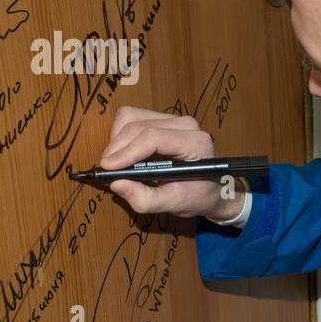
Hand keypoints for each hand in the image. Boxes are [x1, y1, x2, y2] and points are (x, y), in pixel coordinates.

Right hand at [97, 106, 242, 220]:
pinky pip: (133, 118)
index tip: (108, 167)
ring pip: (131, 117)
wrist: (213, 188)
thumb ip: (146, 199)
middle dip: (116, 148)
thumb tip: (117, 185)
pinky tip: (127, 155)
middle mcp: (186, 124)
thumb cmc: (198, 195)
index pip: (153, 137)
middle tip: (107, 171)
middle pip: (137, 126)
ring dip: (117, 141)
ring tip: (119, 164)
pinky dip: (122, 136)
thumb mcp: (174, 204)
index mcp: (195, 143)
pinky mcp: (163, 119)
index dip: (127, 152)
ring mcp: (174, 119)